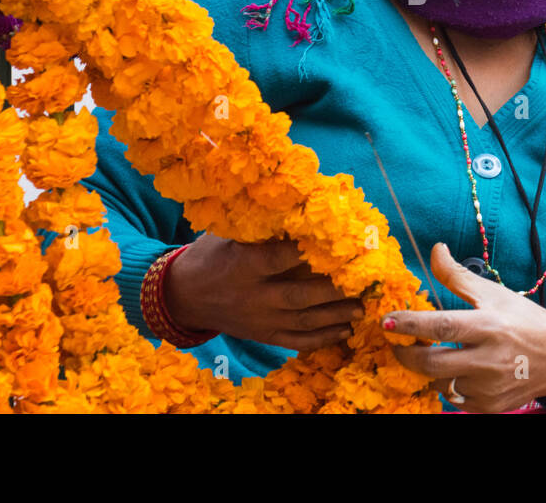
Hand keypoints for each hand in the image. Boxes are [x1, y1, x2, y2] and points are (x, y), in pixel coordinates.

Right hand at [163, 234, 365, 351]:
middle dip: (332, 290)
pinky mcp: (263, 336)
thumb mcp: (228, 234)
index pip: (278, 258)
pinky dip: (322, 339)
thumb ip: (260, 226)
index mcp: (242, 266)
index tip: (338, 241)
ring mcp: (259, 320)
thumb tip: (300, 204)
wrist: (184, 296)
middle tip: (361, 280)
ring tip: (361, 307)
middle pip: (298, 296)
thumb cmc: (210, 255)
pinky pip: (296, 341)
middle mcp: (252, 296)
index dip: (308, 252)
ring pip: (302, 321)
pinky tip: (345, 331)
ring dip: (335, 316)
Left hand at [384, 243, 545, 412]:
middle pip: (432, 364)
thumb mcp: (493, 294)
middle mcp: (489, 360)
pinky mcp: (490, 406)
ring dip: (429, 369)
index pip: (441, 327)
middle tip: (397, 343)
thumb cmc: (523, 320)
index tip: (386, 321)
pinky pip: (454, 399)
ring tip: (431, 353)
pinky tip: (455, 369)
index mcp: (488, 327)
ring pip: (440, 382)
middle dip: (406, 355)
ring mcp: (489, 388)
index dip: (410, 325)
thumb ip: (458, 275)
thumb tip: (434, 249)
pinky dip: (448, 383)